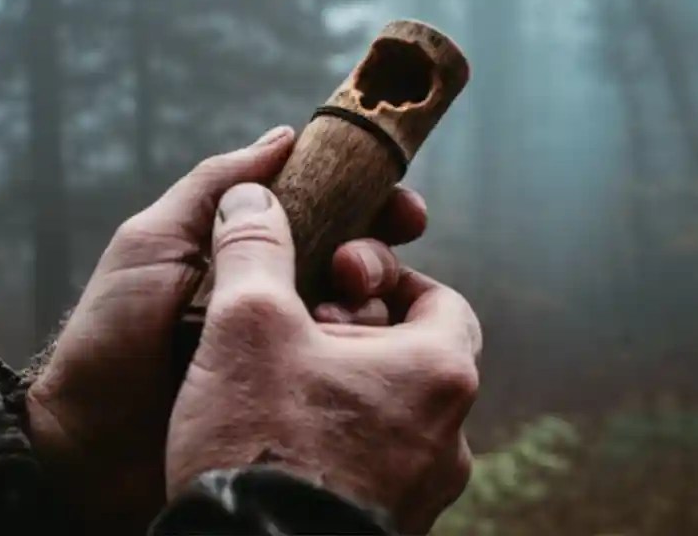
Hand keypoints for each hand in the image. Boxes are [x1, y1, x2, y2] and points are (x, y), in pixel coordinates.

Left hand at [25, 126, 429, 529]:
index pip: (329, 219)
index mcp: (251, 258)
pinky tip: (347, 360)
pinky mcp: (294, 405)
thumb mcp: (153, 243)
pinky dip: (358, 364)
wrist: (88, 446)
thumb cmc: (110, 338)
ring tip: (338, 318)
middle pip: (359, 269)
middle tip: (360, 271)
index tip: (402, 208)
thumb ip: (214, 187)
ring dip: (368, 311)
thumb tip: (286, 137)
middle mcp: (280, 303)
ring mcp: (291, 357)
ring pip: (363, 324)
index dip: (372, 208)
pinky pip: (345, 380)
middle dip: (376, 259)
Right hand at [166, 182, 480, 533]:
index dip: (382, 276)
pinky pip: (380, 465)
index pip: (438, 298)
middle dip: (357, 330)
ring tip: (283, 384)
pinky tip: (284, 441)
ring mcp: (425, 492)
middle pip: (415, 355)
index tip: (331, 278)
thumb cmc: (259, 444)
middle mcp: (450, 436)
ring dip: (348, 387)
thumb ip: (254, 248)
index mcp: (438, 373)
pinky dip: (343, 442)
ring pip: (396, 414)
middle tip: (300, 329)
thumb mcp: (247, 324)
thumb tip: (251, 195)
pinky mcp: (391, 529)